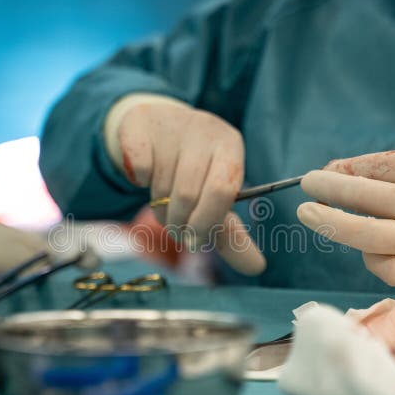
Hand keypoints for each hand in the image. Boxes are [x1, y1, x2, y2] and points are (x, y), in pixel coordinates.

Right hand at [113, 99, 264, 274]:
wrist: (157, 127)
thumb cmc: (195, 170)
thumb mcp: (216, 198)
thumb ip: (233, 235)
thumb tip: (256, 268)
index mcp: (230, 146)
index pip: (222, 191)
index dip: (206, 223)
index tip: (195, 241)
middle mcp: (205, 130)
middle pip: (188, 194)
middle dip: (179, 223)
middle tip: (177, 231)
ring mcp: (171, 126)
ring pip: (161, 188)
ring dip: (159, 209)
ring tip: (163, 205)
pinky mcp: (140, 126)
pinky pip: (138, 170)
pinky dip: (138, 182)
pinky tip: (144, 174)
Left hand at [296, 149, 394, 287]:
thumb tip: (349, 172)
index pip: (376, 165)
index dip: (346, 167)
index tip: (327, 169)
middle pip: (363, 195)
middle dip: (328, 188)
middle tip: (305, 184)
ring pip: (366, 234)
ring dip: (331, 222)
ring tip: (308, 213)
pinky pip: (388, 269)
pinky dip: (372, 259)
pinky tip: (367, 250)